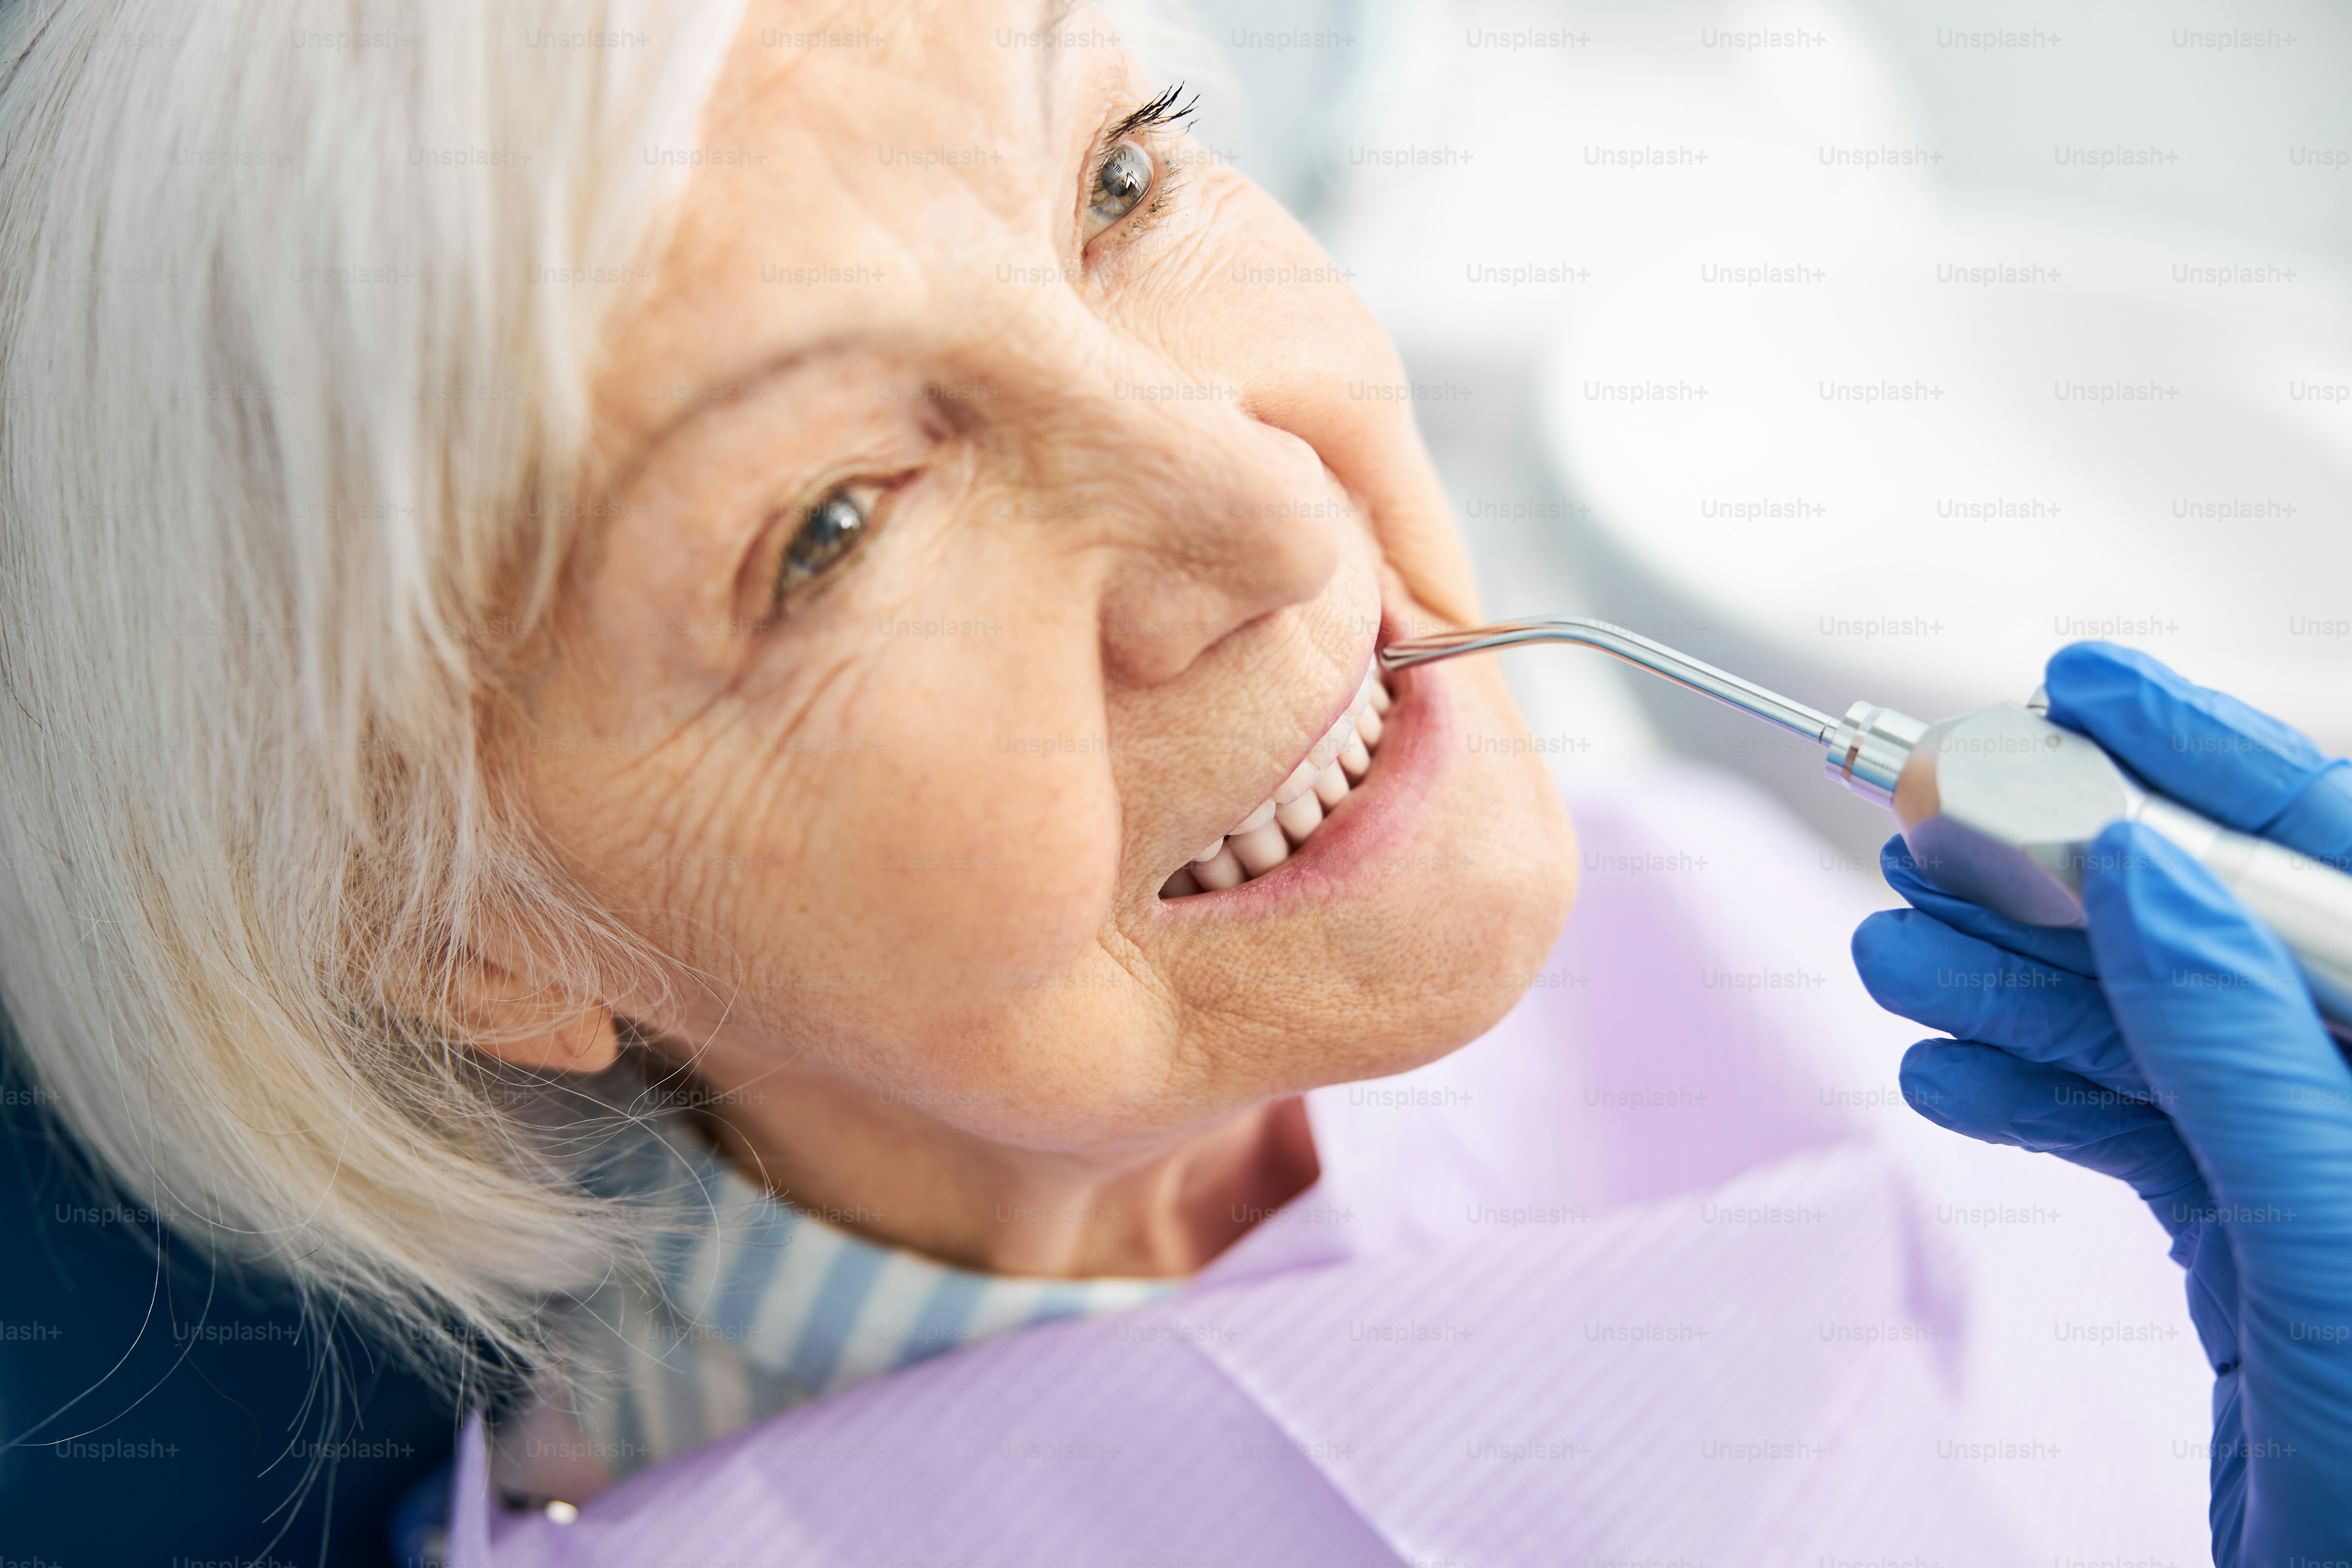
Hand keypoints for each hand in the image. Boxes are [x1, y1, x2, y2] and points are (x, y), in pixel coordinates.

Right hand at [1850, 642, 2351, 1563]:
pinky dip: (2028, 1096)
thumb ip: (2249, 1056)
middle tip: (1930, 828)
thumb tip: (2149, 877)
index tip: (2083, 684)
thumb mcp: (2332, 1251)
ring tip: (1891, 954)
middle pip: (2215, 932)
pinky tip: (1942, 1071)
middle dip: (2064, 877)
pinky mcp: (2248, 1231)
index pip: (2331, 858)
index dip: (2208, 761)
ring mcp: (2312, 1158)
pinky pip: (2129, 1125)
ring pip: (2149, 1027)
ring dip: (2009, 988)